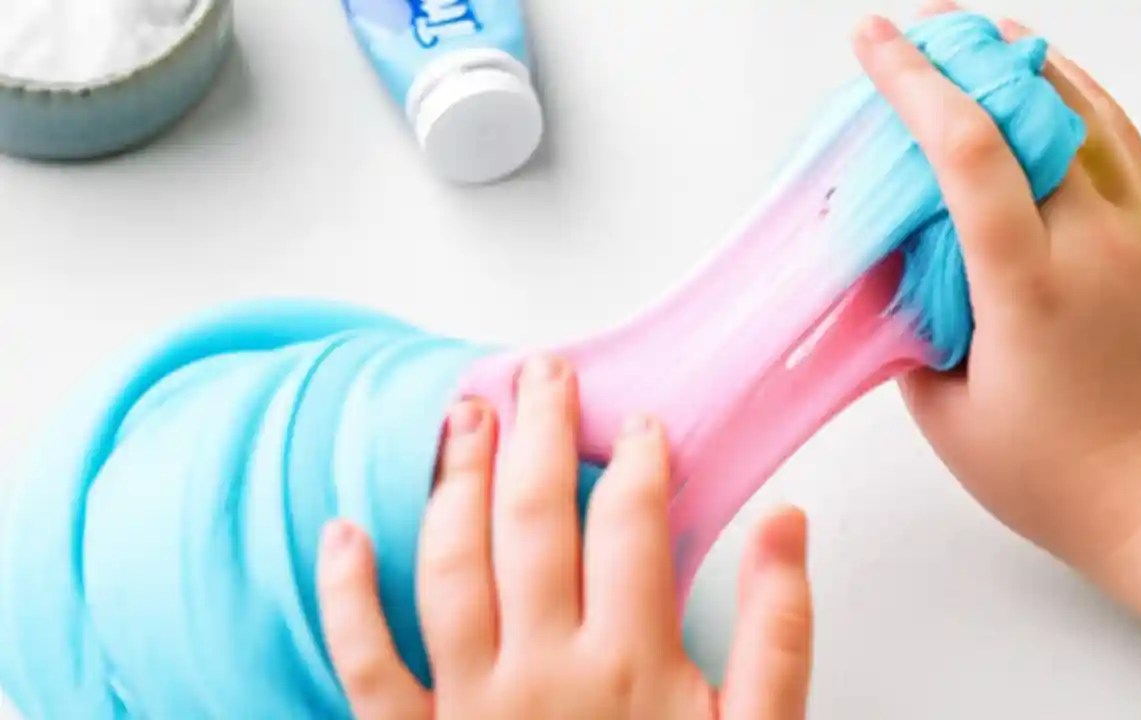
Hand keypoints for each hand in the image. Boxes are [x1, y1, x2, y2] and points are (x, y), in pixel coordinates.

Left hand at [316, 357, 812, 718]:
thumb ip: (779, 633)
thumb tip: (787, 524)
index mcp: (632, 666)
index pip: (633, 527)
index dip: (640, 461)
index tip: (642, 422)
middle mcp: (544, 673)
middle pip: (537, 521)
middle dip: (543, 434)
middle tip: (544, 373)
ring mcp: (472, 705)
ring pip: (452, 567)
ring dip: (457, 481)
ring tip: (466, 414)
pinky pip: (367, 665)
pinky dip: (347, 597)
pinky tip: (342, 532)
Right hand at [856, 6, 1140, 569]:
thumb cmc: (1068, 478)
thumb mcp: (950, 418)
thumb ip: (908, 333)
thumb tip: (889, 272)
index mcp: (1028, 286)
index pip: (964, 150)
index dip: (912, 81)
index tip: (873, 41)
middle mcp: (1095, 243)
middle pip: (1028, 107)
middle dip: (961, 54)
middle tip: (917, 30)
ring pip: (1086, 110)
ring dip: (1024, 64)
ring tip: (982, 36)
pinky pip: (1128, 143)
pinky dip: (1085, 100)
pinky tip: (1058, 86)